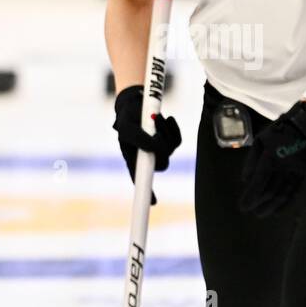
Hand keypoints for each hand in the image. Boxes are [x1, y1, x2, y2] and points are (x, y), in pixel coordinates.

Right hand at [113, 84, 181, 202]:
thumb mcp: (129, 127)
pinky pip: (177, 140)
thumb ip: (142, 141)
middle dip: (162, 145)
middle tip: (155, 128)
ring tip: (156, 118)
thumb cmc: (128, 117)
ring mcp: (158, 149)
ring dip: (166, 131)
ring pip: (170, 149)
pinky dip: (174, 128)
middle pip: (162, 163)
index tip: (153, 203)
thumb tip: (158, 150)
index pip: (140, 180)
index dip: (148, 192)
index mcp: (133, 159)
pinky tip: (168, 119)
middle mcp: (146, 158)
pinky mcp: (167, 140)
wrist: (136, 104)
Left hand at [238, 100, 305, 217]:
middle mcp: (285, 165)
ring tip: (261, 214)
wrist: (304, 125)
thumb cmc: (276, 133)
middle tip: (249, 211)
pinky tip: (278, 211)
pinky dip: (287, 203)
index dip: (251, 196)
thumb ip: (251, 162)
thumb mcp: (259, 142)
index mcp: (271, 156)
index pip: (259, 181)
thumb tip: (245, 181)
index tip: (243, 207)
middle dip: (258, 203)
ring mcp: (298, 170)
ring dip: (271, 206)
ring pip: (284, 193)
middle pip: (271, 190)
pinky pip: (297, 191)